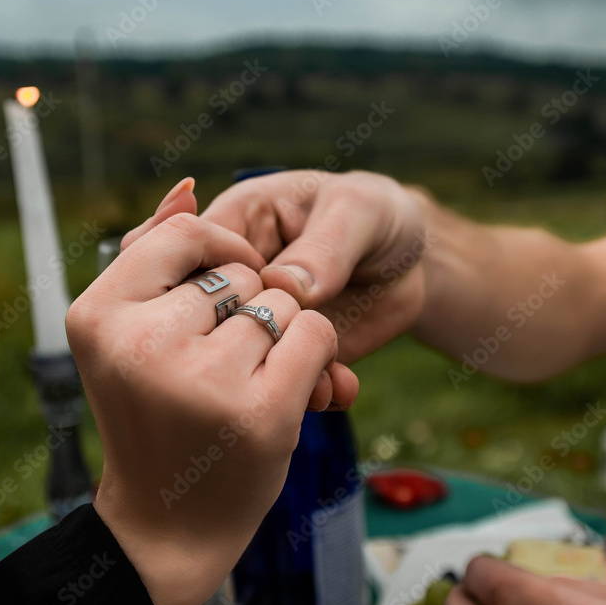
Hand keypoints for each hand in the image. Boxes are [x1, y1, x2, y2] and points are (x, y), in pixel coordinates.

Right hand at [66, 180, 358, 604]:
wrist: (170, 526)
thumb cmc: (154, 419)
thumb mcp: (136, 333)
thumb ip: (156, 255)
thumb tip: (185, 185)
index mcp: (96, 315)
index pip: (182, 234)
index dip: (222, 252)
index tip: (230, 285)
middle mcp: (138, 344)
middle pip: (239, 272)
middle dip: (250, 308)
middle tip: (225, 367)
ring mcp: (197, 381)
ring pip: (282, 303)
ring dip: (283, 338)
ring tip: (249, 388)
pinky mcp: (256, 414)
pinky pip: (315, 337)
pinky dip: (318, 361)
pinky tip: (290, 398)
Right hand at [122, 171, 432, 362]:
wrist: (410, 261)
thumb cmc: (373, 214)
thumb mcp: (357, 212)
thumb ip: (322, 246)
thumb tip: (284, 284)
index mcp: (232, 224)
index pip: (195, 258)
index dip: (213, 287)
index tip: (261, 305)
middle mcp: (233, 280)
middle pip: (211, 318)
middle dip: (247, 344)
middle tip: (290, 356)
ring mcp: (257, 322)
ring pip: (246, 360)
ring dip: (280, 380)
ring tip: (320, 387)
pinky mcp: (285, 356)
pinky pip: (284, 383)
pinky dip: (311, 392)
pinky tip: (339, 390)